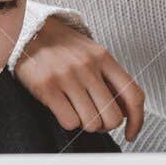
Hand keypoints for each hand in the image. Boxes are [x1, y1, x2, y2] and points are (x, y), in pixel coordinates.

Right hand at [14, 18, 143, 140]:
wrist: (28, 31)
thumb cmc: (62, 47)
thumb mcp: (93, 55)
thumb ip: (110, 80)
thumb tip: (128, 112)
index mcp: (104, 58)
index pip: (133, 95)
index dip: (137, 120)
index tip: (131, 133)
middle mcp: (89, 67)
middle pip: (113, 117)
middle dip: (105, 126)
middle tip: (96, 119)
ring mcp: (68, 77)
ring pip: (91, 123)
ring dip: (85, 124)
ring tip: (76, 111)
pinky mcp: (47, 87)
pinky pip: (69, 122)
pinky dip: (68, 121)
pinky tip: (63, 109)